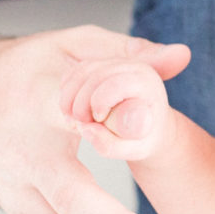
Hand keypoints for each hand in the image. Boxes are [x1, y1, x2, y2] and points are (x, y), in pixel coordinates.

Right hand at [0, 26, 189, 213]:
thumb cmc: (28, 67)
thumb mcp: (74, 43)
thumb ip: (127, 52)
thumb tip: (180, 56)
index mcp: (40, 101)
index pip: (73, 117)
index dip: (106, 131)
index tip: (145, 142)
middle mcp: (23, 152)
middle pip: (66, 197)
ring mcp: (16, 189)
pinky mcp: (16, 211)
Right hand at [60, 59, 174, 160]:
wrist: (147, 128)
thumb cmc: (143, 139)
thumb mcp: (134, 150)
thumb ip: (111, 146)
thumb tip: (87, 129)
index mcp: (147, 84)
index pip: (116, 84)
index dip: (99, 102)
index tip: (97, 121)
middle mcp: (134, 67)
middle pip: (96, 75)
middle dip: (80, 103)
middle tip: (79, 125)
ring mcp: (117, 63)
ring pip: (83, 71)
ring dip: (69, 97)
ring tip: (71, 121)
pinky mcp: (101, 65)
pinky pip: (77, 71)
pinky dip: (67, 89)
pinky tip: (69, 109)